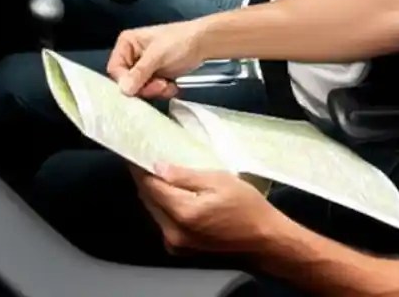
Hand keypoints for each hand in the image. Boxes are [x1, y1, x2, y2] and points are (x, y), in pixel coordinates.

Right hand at [106, 20, 206, 97]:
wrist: (205, 43)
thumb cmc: (180, 41)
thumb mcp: (158, 55)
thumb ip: (140, 72)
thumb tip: (124, 89)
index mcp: (127, 43)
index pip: (115, 69)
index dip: (126, 81)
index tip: (140, 86)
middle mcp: (132, 55)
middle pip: (127, 81)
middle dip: (145, 87)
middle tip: (160, 85)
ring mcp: (144, 66)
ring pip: (139, 88)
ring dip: (154, 90)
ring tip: (168, 84)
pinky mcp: (155, 75)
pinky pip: (151, 90)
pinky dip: (161, 91)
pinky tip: (172, 85)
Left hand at [133, 162, 285, 254]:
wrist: (263, 238)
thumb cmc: (247, 206)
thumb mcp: (219, 180)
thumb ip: (185, 176)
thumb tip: (158, 167)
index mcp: (182, 212)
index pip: (150, 186)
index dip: (141, 168)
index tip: (136, 152)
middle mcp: (173, 231)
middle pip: (148, 200)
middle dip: (145, 179)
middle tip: (145, 159)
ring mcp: (175, 243)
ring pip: (154, 211)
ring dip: (153, 193)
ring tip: (157, 173)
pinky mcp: (180, 247)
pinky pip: (163, 221)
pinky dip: (163, 206)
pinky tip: (170, 194)